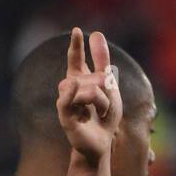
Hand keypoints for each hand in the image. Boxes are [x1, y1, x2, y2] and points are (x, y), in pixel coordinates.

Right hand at [56, 28, 122, 164]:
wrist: (101, 144)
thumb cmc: (105, 118)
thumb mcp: (109, 88)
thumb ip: (102, 62)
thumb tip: (96, 34)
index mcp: (80, 81)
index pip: (76, 59)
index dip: (77, 45)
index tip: (77, 30)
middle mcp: (70, 88)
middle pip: (93, 77)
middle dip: (107, 91)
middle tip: (106, 107)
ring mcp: (66, 100)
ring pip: (89, 89)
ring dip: (103, 102)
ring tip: (100, 114)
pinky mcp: (65, 115)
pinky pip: (69, 99)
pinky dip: (77, 95)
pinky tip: (77, 91)